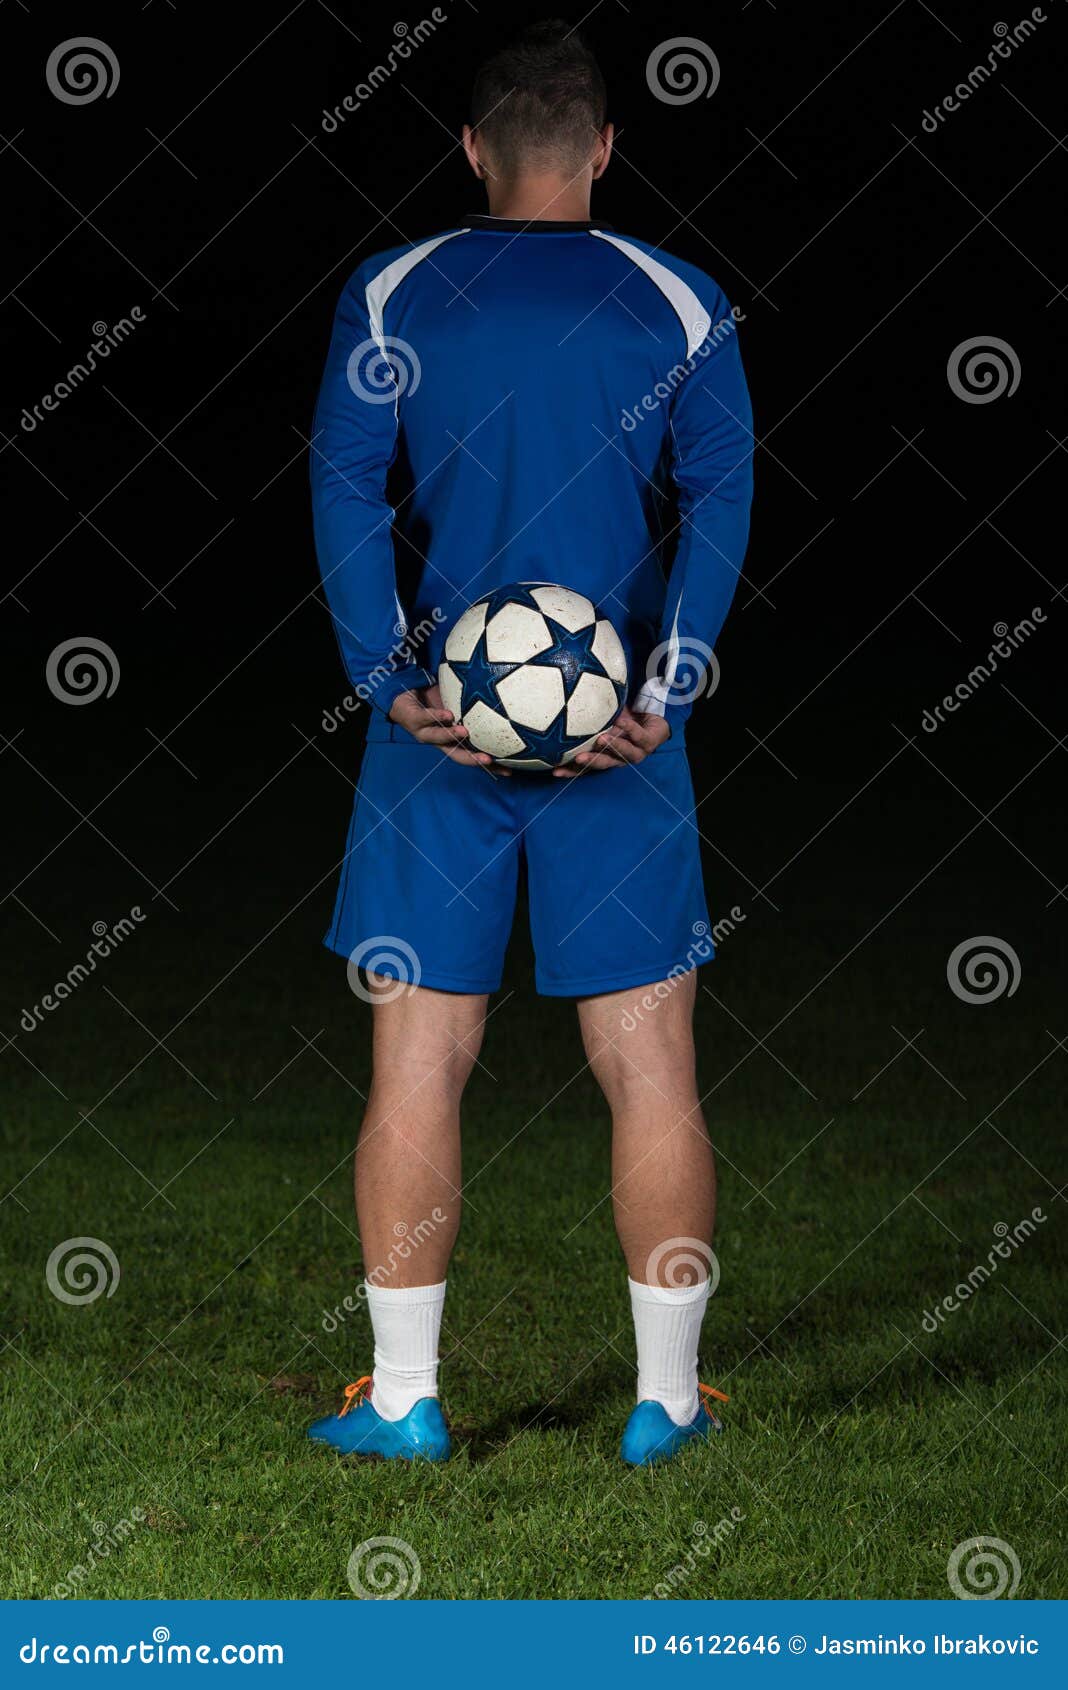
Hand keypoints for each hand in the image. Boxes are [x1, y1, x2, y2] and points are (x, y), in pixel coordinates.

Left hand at [388, 683, 505, 770]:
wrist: (403, 694)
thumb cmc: (435, 702)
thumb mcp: (458, 706)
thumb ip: (474, 710)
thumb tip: (502, 705)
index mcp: (452, 740)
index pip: (472, 755)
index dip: (489, 766)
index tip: (509, 770)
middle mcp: (439, 741)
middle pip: (456, 755)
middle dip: (472, 759)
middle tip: (489, 760)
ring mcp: (426, 732)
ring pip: (439, 738)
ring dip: (452, 736)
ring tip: (466, 732)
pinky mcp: (414, 720)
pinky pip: (426, 719)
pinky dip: (436, 717)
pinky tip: (449, 715)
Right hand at [552, 707, 670, 777]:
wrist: (651, 716)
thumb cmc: (623, 720)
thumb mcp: (604, 722)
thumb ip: (588, 722)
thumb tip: (561, 710)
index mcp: (606, 756)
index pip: (586, 768)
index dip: (571, 771)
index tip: (556, 771)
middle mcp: (620, 759)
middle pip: (604, 764)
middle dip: (591, 761)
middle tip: (579, 758)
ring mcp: (636, 752)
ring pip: (624, 753)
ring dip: (613, 746)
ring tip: (602, 739)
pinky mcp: (649, 742)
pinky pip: (638, 735)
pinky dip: (629, 728)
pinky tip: (620, 721)